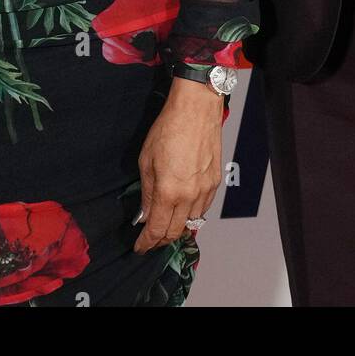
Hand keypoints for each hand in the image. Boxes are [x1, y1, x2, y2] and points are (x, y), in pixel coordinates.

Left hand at [134, 76, 223, 251]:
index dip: (146, 242)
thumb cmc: (169, 127)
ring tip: (166, 226)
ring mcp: (204, 190)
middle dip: (160, 240)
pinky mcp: (215, 182)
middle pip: (175, 231)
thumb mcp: (146, 159)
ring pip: (192, 223)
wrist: (196, 109)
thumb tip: (144, 213)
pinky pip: (204, 209)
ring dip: (177, 229)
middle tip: (151, 240)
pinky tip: (183, 211)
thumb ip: (146, 191)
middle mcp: (189, 195)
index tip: (140, 247)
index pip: (156, 229)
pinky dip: (192, 215)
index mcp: (168, 191)